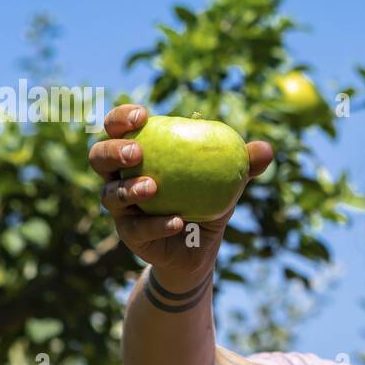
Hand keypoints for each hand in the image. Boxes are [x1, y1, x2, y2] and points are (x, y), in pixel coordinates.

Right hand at [88, 104, 273, 283]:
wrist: (199, 249)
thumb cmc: (206, 201)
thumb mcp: (226, 181)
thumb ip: (242, 164)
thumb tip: (266, 149)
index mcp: (138, 154)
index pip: (117, 128)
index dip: (121, 118)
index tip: (142, 115)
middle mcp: (120, 178)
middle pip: (98, 157)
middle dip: (112, 150)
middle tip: (137, 151)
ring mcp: (121, 209)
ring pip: (109, 195)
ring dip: (128, 189)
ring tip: (153, 187)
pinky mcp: (129, 236)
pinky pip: (137, 230)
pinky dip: (157, 224)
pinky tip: (178, 221)